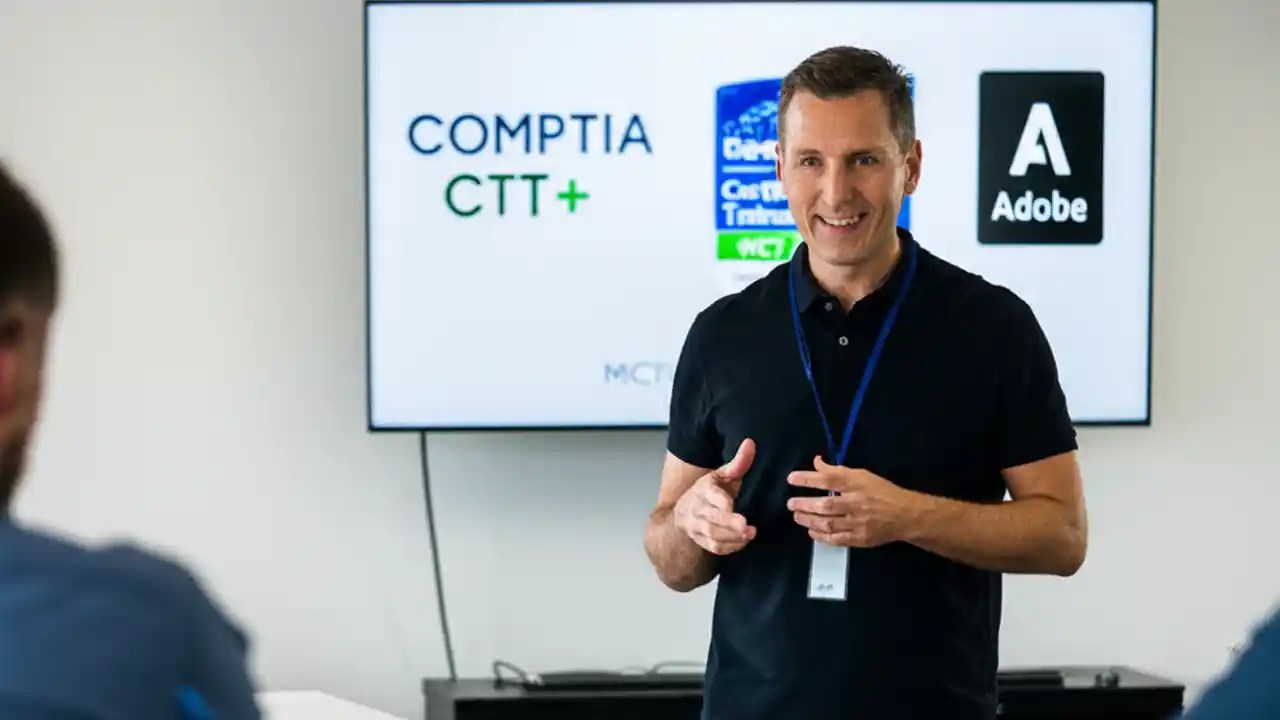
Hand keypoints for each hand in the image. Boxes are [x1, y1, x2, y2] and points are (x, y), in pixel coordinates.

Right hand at [674, 439, 757, 555]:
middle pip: (711, 520)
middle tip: (749, 529)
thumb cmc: (709, 492)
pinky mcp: (700, 540)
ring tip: (749, 535)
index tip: (736, 509)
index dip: (723, 504)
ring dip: (731, 538)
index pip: (711, 497)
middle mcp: (697, 509)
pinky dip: (728, 547)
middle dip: (730, 525)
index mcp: (704, 490)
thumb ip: (738, 463)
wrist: (683, 513)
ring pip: (712, 536)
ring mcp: (696, 527)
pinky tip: (742, 542)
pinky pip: (713, 547)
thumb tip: (750, 442)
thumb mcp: (721, 475)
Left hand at [786, 456, 918, 547]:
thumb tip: (816, 462)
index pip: (828, 479)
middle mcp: (857, 503)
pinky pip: (836, 539)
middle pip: (826, 505)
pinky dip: (821, 536)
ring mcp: (858, 523)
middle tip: (790, 503)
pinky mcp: (860, 538)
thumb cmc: (882, 491)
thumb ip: (838, 470)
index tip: (791, 478)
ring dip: (809, 520)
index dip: (808, 479)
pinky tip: (811, 531)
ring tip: (797, 515)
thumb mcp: (862, 475)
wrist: (906, 515)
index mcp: (857, 484)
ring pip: (828, 523)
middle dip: (805, 504)